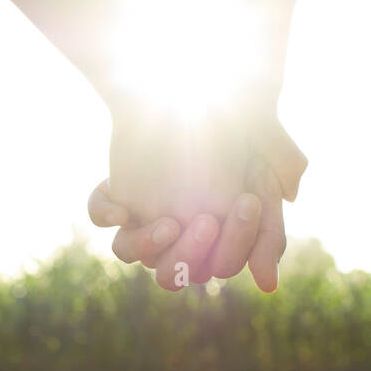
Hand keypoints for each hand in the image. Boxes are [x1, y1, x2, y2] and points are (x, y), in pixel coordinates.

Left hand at [88, 148, 287, 291]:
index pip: (223, 265)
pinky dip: (104, 214)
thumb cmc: (241, 130)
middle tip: (206, 219)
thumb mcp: (267, 176)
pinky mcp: (120, 189)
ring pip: (131, 255)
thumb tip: (268, 286)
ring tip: (169, 224)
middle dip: (192, 253)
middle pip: (176, 273)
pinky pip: (99, 214)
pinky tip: (122, 210)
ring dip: (148, 247)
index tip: (246, 201)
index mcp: (214, 238)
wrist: (205, 84)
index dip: (235, 245)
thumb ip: (271, 231)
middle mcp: (176, 234)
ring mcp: (144, 214)